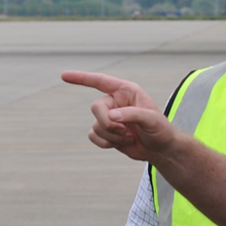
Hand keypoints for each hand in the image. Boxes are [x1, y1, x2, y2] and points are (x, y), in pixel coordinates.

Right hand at [61, 71, 178, 161]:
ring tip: (129, 137)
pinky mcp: (106, 132)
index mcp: (126, 91)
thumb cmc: (160, 130)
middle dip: (107, 123)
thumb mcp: (151, 119)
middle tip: (125, 131)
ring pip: (95, 125)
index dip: (82, 78)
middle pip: (95, 107)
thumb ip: (132, 114)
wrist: (160, 149)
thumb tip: (111, 116)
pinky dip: (105, 143)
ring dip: (111, 136)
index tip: (64, 75)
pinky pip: (93, 136)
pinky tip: (121, 144)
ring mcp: (109, 117)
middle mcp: (115, 102)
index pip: (101, 81)